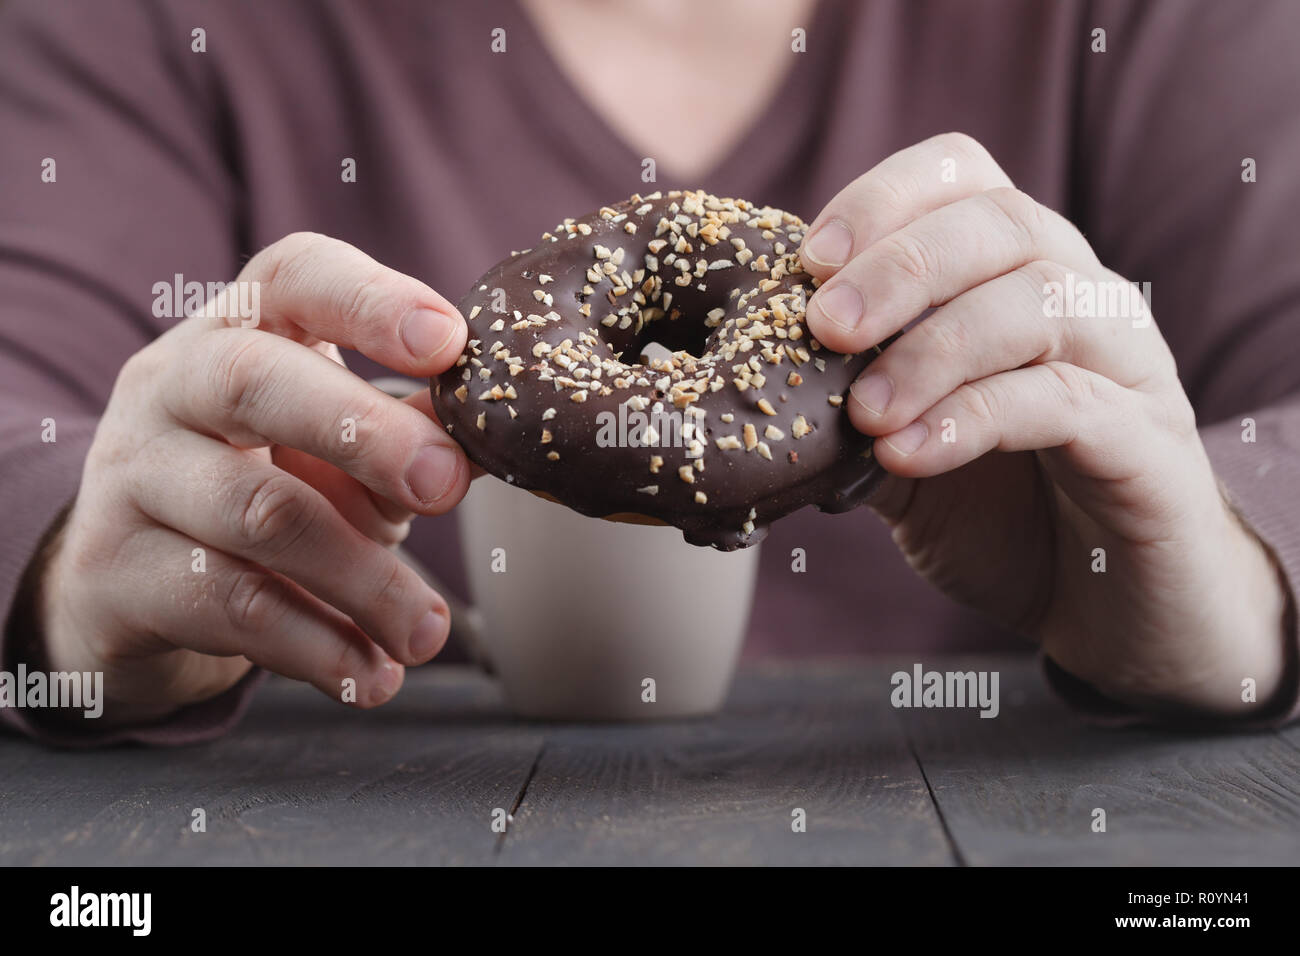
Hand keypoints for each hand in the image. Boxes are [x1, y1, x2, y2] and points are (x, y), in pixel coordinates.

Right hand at [31, 233, 470, 724]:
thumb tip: (478, 445)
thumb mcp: (336, 453)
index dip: (372, 300)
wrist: (125, 583)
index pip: (294, 277)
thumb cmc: (263, 489)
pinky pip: (229, 605)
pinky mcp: (115, 571)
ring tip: (427, 631)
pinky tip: (370, 675)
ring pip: (257, 512)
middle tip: (447, 487)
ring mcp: (130, 474)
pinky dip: (317, 646)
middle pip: (256, 381)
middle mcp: (171, 384)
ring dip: (364, 578)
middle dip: (365, 431)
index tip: (449, 342)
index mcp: (240, 329)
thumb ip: (405, 438)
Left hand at [800, 133, 1289, 717]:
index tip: (808, 261)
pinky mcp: (1150, 445)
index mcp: (1016, 276)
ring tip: (862, 414)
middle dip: (898, 266)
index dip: (883, 199)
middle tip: (823, 326)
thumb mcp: (901, 459)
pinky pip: (1067, 403)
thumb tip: (747, 389)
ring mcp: (1126, 366)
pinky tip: (907, 455)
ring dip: (933, 348)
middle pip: (1001, 222)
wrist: (1109, 610)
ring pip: (1040, 301)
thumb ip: (844, 413)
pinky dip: (973, 419)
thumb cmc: (1004, 517)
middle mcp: (1080, 298)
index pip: (963, 177)